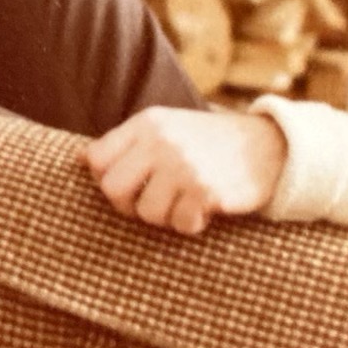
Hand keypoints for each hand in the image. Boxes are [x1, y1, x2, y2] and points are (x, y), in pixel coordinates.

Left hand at [82, 107, 286, 235]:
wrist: (269, 147)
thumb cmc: (209, 143)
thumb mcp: (166, 128)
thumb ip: (126, 143)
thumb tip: (79, 159)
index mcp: (147, 123)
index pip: (96, 159)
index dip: (105, 180)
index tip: (129, 185)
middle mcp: (161, 141)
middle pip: (112, 189)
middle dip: (128, 205)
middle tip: (153, 203)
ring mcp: (183, 166)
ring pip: (146, 213)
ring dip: (166, 216)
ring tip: (186, 201)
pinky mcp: (206, 190)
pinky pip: (180, 224)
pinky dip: (192, 223)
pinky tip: (205, 208)